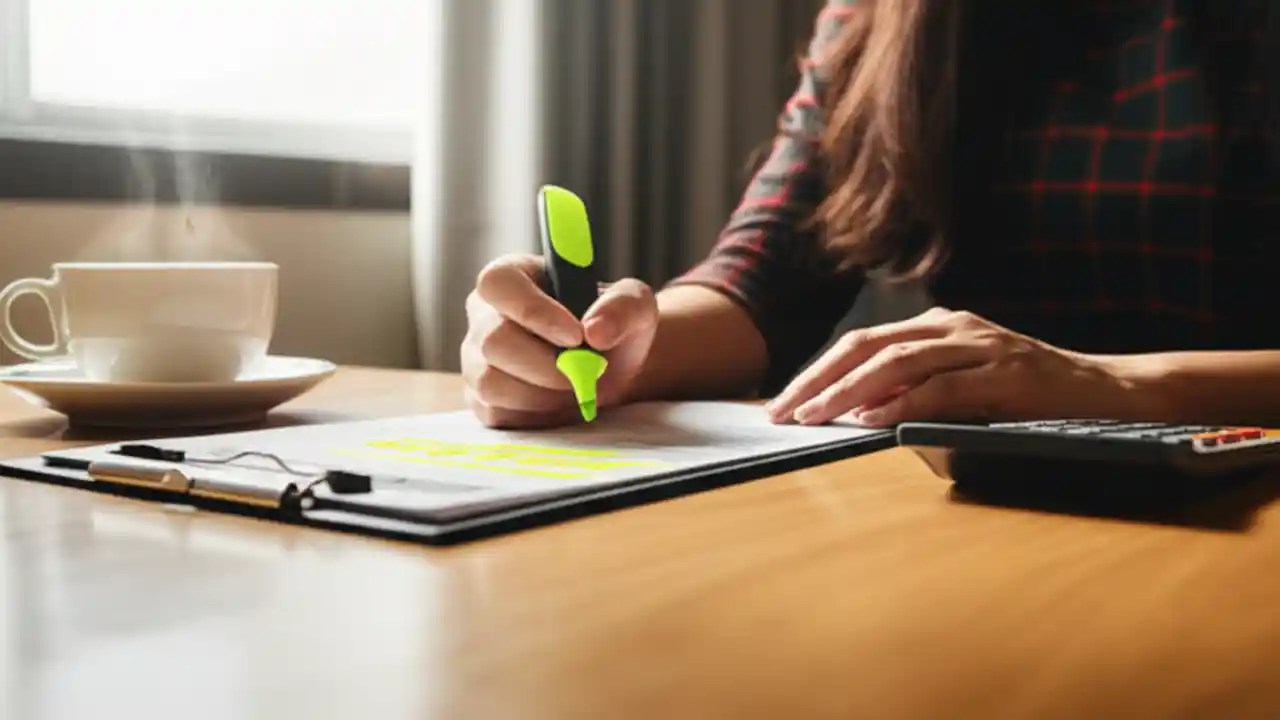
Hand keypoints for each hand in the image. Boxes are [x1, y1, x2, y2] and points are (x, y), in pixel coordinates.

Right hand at [461, 254, 658, 427]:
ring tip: (577, 387)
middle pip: (494, 340)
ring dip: (544, 394)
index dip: (533, 310)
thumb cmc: (612, 327)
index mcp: (512, 278)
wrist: (608, 368)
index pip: (498, 284)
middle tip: (587, 372)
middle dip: (548, 366)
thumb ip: (624, 307)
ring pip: (490, 382)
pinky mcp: (481, 399)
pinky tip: (560, 402)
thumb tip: (596, 331)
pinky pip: (497, 412)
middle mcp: (483, 316)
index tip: (576, 335)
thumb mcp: (634, 306)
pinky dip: (536, 415)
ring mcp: (475, 359)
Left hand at [765, 307, 1137, 426]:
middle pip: (867, 346)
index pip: (862, 343)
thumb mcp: (962, 384)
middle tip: (782, 411)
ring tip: (815, 416)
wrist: (1104, 392)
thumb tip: (855, 411)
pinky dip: (902, 404)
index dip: (817, 370)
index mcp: (937, 326)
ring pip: (897, 363)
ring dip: (849, 392)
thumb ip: (915, 389)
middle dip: (818, 379)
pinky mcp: (1004, 374)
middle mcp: (952, 327)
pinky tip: (872, 421)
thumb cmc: (1027, 394)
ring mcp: (980, 346)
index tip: (781, 402)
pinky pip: (943, 387)